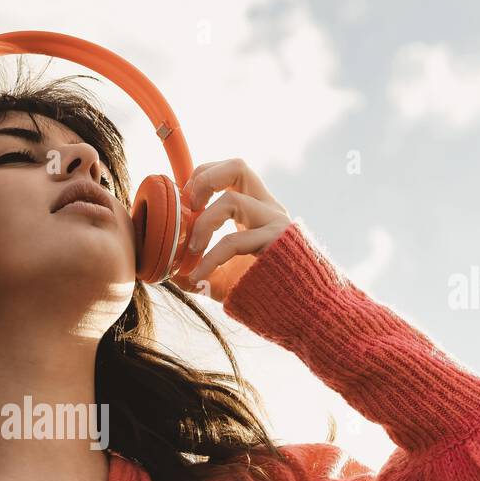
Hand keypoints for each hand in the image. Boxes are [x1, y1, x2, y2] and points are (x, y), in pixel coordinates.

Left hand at [175, 158, 292, 302]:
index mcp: (260, 210)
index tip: (187, 202)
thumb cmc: (267, 295)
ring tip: (190, 251)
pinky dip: (209, 259)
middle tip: (191, 207)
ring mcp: (276, 224)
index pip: (232, 172)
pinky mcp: (276, 244)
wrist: (306, 313)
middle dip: (205, 180)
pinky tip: (198, 278)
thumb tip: (174, 274)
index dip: (205, 176)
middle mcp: (270, 210)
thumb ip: (201, 271)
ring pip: (231, 201)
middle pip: (238, 167)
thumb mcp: (226, 278)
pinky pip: (233, 242)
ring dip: (202, 224)